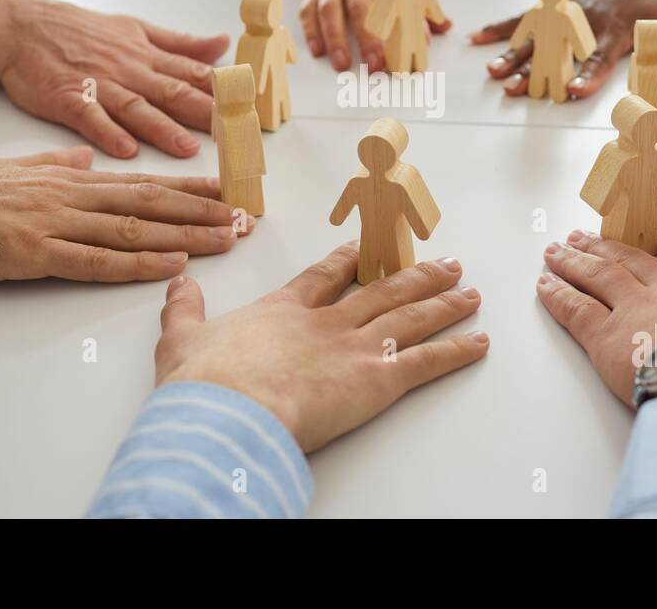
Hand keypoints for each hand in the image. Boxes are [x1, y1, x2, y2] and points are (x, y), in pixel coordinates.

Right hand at [0, 0, 229, 158]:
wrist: (21, 26)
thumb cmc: (79, 30)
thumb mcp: (136, 28)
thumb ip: (180, 43)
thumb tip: (223, 44)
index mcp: (147, 56)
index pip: (193, 74)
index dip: (223, 91)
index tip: (249, 108)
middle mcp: (128, 70)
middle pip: (171, 92)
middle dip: (203, 113)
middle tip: (231, 133)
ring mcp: (98, 85)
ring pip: (136, 108)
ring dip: (162, 128)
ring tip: (187, 148)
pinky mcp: (67, 99)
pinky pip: (90, 118)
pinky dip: (107, 133)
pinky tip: (125, 150)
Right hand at [0, 146, 249, 295]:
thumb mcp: (16, 169)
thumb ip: (56, 167)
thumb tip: (89, 161)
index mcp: (69, 179)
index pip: (143, 184)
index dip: (189, 189)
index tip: (225, 193)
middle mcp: (71, 196)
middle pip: (151, 205)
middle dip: (203, 213)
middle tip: (245, 218)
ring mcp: (55, 224)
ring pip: (135, 230)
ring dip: (187, 236)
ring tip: (227, 239)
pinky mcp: (35, 254)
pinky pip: (97, 261)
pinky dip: (139, 264)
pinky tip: (173, 266)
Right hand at [155, 243, 488, 451]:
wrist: (228, 407)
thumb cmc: (204, 383)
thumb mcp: (181, 341)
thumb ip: (184, 312)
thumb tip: (178, 287)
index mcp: (284, 311)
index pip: (325, 277)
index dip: (349, 261)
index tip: (366, 248)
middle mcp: (328, 322)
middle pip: (382, 290)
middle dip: (415, 275)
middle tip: (442, 263)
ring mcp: (356, 347)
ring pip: (411, 315)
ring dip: (444, 302)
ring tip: (469, 290)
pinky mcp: (378, 379)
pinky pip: (427, 361)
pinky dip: (457, 350)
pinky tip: (479, 342)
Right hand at [299, 0, 450, 72]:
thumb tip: (444, 26)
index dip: (406, 19)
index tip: (416, 45)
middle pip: (360, 3)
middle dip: (367, 36)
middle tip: (376, 64)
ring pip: (329, 8)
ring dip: (335, 38)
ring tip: (343, 64)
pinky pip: (308, 10)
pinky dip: (312, 31)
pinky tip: (318, 51)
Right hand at [472, 0, 656, 98]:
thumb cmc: (656, 4)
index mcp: (616, 28)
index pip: (599, 56)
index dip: (587, 75)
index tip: (573, 92)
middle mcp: (586, 21)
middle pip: (558, 50)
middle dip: (536, 70)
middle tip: (516, 88)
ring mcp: (566, 14)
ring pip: (537, 36)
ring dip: (513, 54)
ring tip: (494, 73)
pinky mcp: (554, 9)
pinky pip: (524, 17)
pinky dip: (501, 26)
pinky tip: (478, 38)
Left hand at [538, 229, 656, 427]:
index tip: (651, 235)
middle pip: (632, 258)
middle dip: (606, 244)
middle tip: (583, 233)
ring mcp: (635, 308)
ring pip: (598, 275)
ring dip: (574, 260)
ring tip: (555, 249)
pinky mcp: (606, 338)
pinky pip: (574, 309)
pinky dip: (556, 294)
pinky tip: (544, 285)